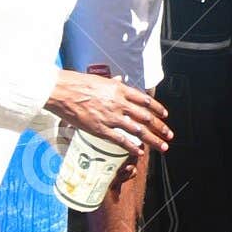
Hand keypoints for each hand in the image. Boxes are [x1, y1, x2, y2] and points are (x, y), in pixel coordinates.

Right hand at [47, 72, 171, 154]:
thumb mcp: (99, 79)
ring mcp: (111, 117)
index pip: (145, 100)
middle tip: (169, 134)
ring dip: (153, 140)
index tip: (165, 115)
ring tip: (162, 147)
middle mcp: (119, 104)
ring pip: (138, 131)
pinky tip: (140, 152)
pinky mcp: (100, 129)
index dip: (157, 109)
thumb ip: (112, 83)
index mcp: (119, 90)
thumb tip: (120, 81)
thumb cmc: (77, 83)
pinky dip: (132, 147)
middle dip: (160, 127)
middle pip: (146, 117)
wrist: (61, 91)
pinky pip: (120, 140)